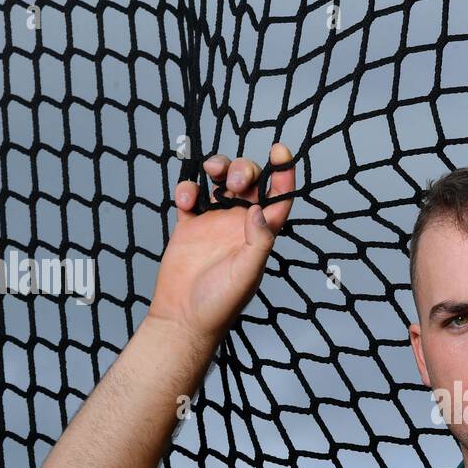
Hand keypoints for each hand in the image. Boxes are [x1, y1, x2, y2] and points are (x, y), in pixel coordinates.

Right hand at [149, 143, 294, 339]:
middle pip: (250, 182)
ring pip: (220, 181)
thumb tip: (261, 208)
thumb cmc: (220, 303)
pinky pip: (191, 194)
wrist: (183, 317)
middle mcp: (240, 224)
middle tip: (233, 181)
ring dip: (217, 167)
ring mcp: (214, 222)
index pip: (279, 198)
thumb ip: (258, 240)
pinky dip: (188, 188)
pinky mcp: (189, 225)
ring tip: (210, 172)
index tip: (280, 149)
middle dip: (243, 169)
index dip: (284, 173)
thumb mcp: (248, 273)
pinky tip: (185, 201)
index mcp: (261, 234)